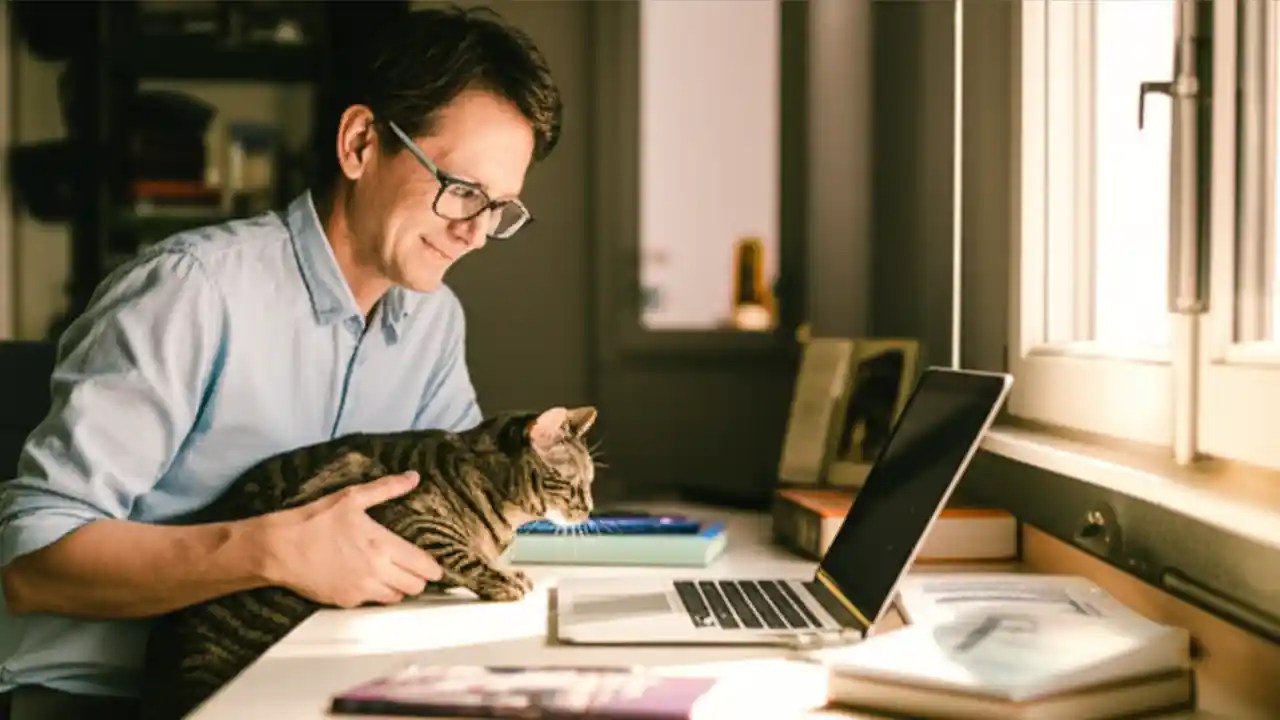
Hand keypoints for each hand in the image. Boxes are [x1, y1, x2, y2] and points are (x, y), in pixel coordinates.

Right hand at [254, 471, 442, 607]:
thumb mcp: (352, 497)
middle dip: (419, 578)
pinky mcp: (346, 601)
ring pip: (396, 597)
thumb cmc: (315, 520)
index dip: (433, 568)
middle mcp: (376, 572)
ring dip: (399, 587)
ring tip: (393, 574)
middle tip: (414, 568)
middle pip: (415, 586)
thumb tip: (413, 477)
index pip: (423, 566)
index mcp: (382, 546)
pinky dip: (376, 593)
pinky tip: (368, 579)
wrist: (279, 549)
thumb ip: (387, 488)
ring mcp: (361, 590)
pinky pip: (372, 602)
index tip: (435, 566)